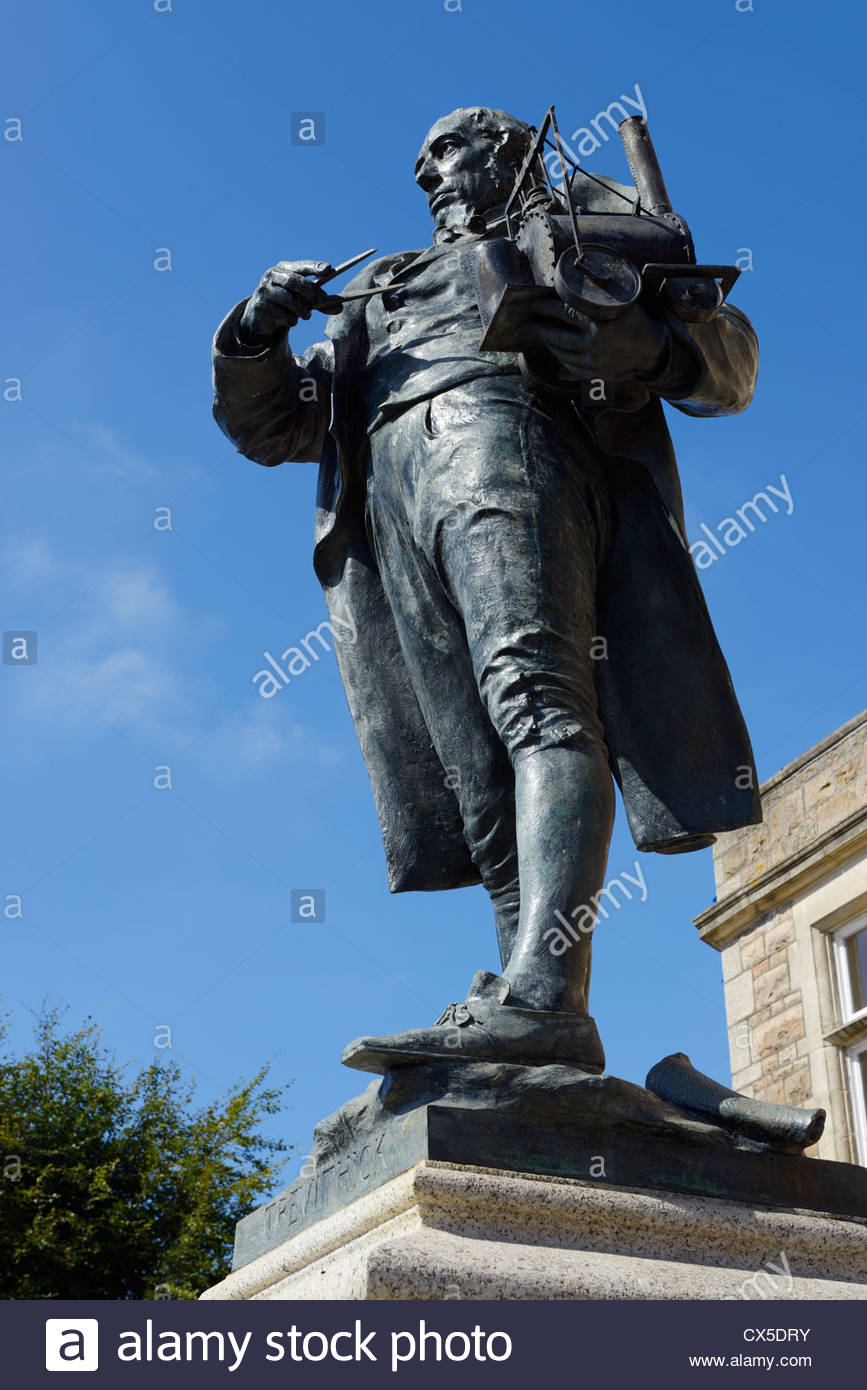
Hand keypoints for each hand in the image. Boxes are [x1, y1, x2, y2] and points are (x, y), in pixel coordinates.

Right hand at [239, 260, 343, 345]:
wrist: (261, 317)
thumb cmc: (286, 303)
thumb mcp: (303, 299)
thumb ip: (320, 302)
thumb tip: (340, 308)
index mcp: (284, 268)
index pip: (301, 266)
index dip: (314, 266)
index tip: (328, 269)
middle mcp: (272, 275)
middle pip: (294, 281)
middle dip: (310, 290)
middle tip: (322, 298)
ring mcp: (264, 290)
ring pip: (288, 299)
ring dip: (302, 309)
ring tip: (306, 315)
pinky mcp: (261, 306)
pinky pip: (282, 314)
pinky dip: (292, 319)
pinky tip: (291, 320)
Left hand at [519, 298, 668, 381]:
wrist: (652, 350)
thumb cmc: (636, 320)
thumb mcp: (620, 304)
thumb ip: (597, 298)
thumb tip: (571, 287)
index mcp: (598, 323)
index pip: (564, 313)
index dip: (547, 307)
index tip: (535, 303)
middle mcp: (594, 344)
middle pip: (558, 336)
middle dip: (542, 328)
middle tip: (530, 321)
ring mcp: (593, 361)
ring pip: (562, 354)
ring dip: (549, 344)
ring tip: (541, 335)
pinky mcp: (595, 374)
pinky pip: (571, 368)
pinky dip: (561, 360)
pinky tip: (556, 352)